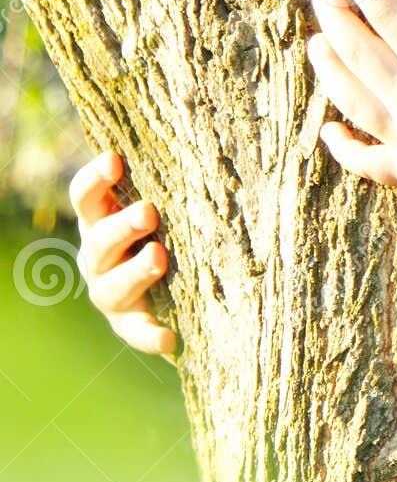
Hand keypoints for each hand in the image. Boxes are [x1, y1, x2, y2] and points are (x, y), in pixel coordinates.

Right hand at [69, 151, 175, 357]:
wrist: (183, 294)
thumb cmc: (179, 232)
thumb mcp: (174, 208)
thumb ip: (180, 184)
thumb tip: (224, 143)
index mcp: (103, 221)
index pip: (87, 197)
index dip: (95, 179)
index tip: (115, 160)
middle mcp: (99, 257)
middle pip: (97, 240)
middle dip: (121, 226)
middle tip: (149, 212)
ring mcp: (112, 294)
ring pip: (112, 286)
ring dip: (135, 272)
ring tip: (159, 257)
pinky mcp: (133, 326)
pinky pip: (138, 334)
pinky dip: (151, 335)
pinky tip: (169, 337)